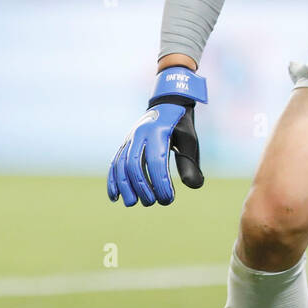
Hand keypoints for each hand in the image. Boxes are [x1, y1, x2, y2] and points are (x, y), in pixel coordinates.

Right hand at [107, 68, 206, 205]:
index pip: (156, 160)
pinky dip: (113, 181)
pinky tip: (115, 197)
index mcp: (158, 131)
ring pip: (121, 165)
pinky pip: (114, 163)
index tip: (168, 199)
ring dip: (125, 187)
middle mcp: (140, 134)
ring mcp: (129, 139)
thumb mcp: (189, 141)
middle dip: (142, 187)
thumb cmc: (181, 126)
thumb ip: (190, 163)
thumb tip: (194, 186)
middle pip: (134, 164)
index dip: (160, 182)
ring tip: (133, 203)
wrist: (167, 104)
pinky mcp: (124, 145)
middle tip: (153, 203)